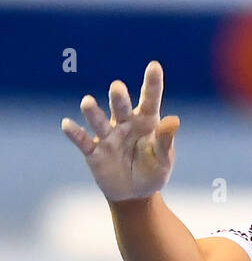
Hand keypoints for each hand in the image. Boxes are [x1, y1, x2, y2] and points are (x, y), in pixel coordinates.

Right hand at [60, 61, 179, 202]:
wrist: (135, 195)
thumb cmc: (153, 171)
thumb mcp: (163, 160)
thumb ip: (165, 141)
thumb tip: (174, 120)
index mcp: (146, 122)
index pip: (150, 100)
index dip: (152, 84)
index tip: (154, 66)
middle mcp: (125, 124)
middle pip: (121, 107)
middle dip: (119, 98)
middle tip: (117, 88)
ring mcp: (108, 136)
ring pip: (99, 121)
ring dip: (93, 112)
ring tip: (87, 102)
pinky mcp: (94, 151)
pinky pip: (82, 141)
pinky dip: (74, 133)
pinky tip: (67, 125)